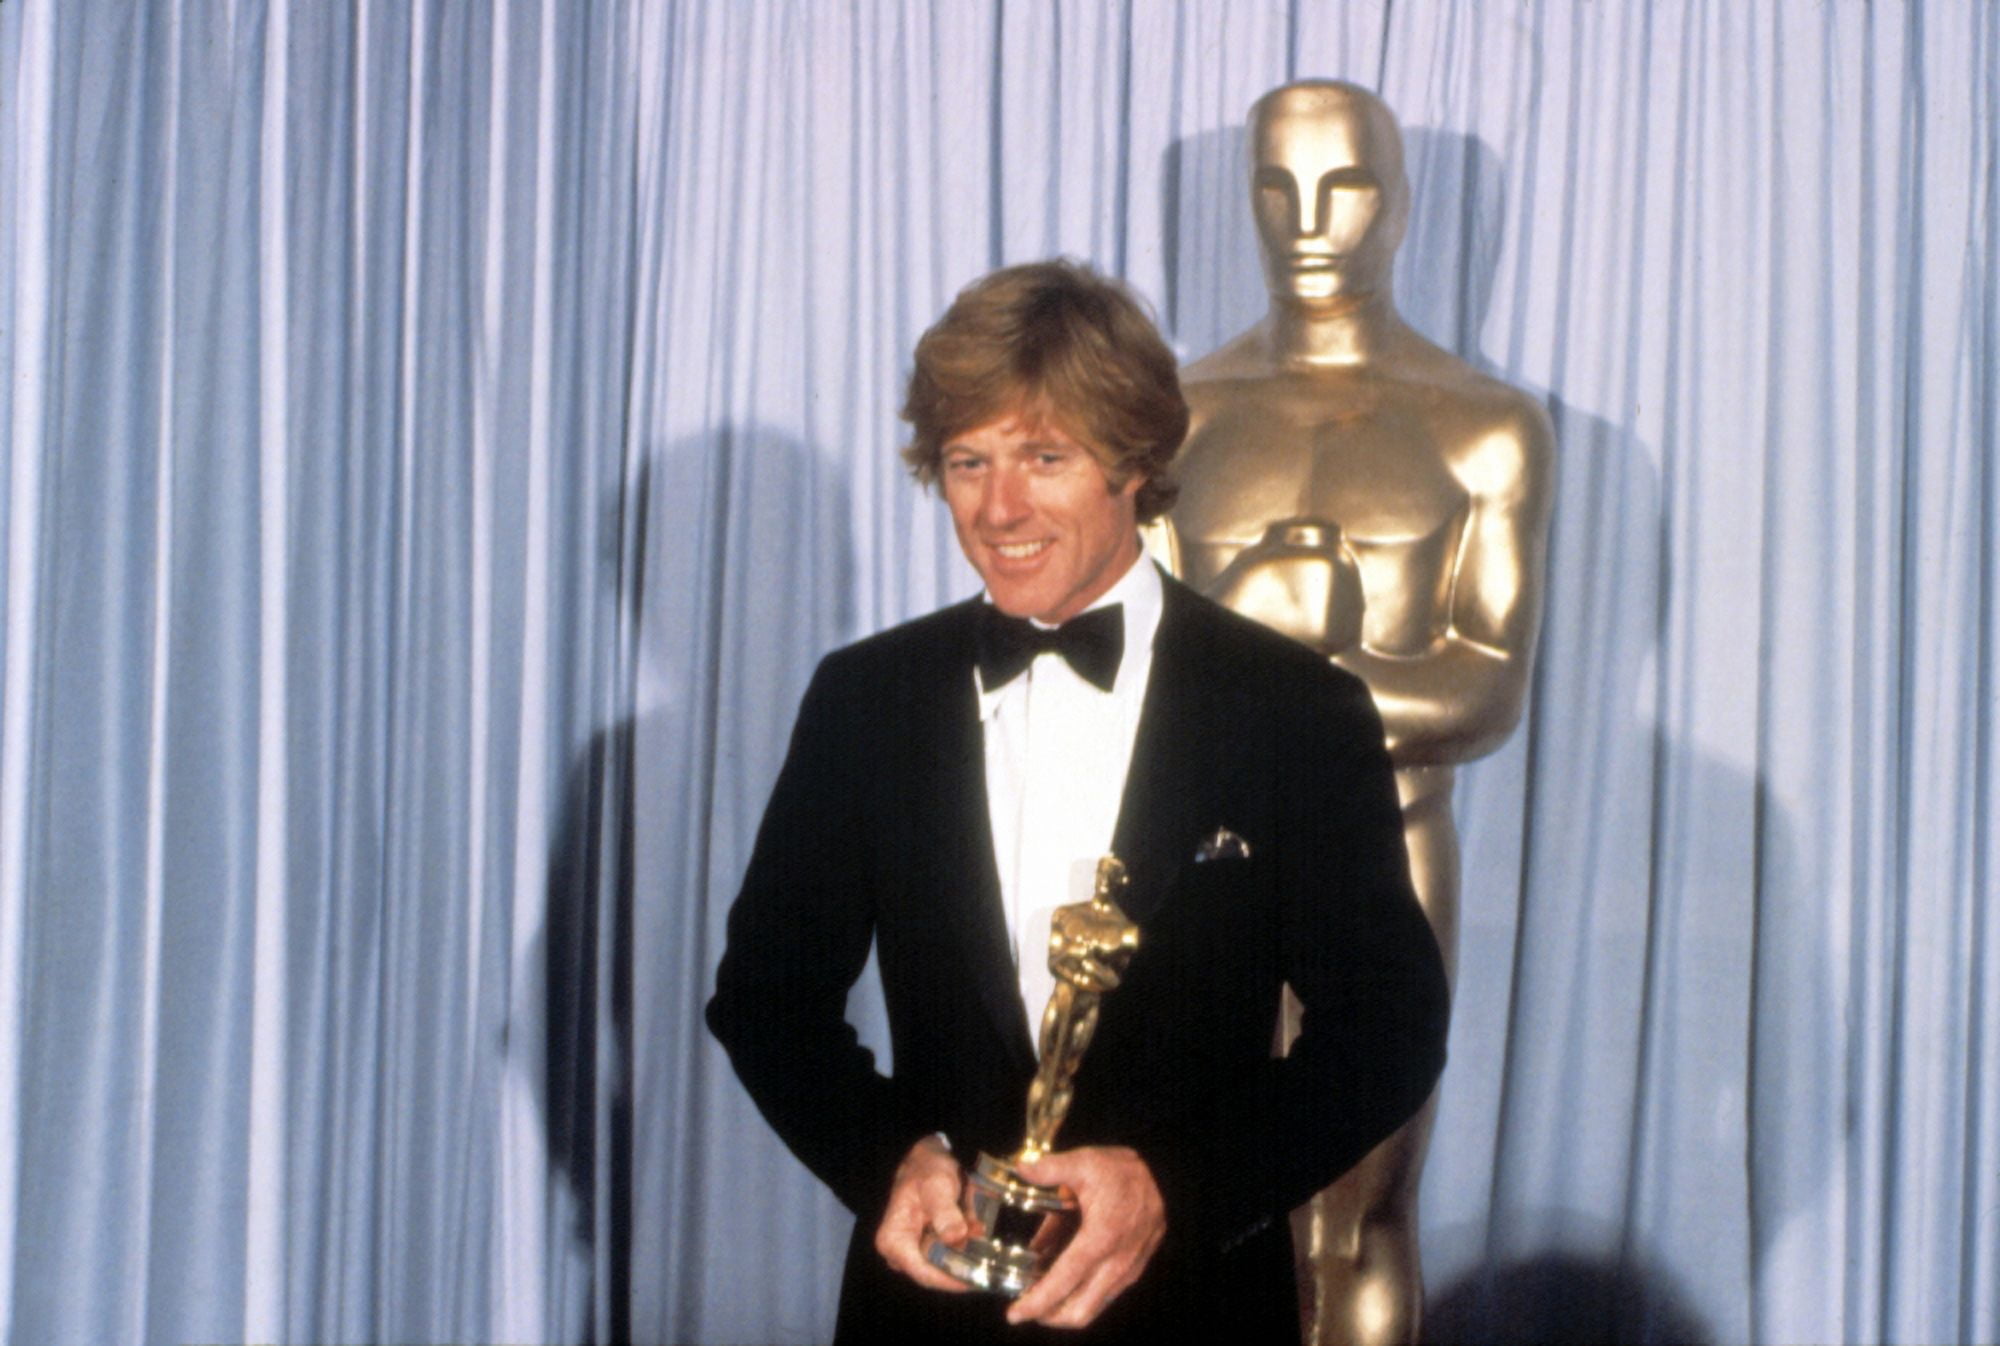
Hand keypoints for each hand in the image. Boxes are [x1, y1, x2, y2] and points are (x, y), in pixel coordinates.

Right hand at [873, 1135, 971, 1292]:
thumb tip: (955, 1237)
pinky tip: (976, 1230)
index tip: (977, 1277)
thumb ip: (944, 1210)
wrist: (927, 1160)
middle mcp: (900, 1253)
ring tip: (982, 1235)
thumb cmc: (927, 1171)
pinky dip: (965, 1247)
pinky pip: (948, 1257)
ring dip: (966, 1255)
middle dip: (962, 1265)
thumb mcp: (936, 1185)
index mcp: (893, 1241)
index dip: (950, 1279)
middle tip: (986, 1256)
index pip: (923, 1273)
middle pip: (935, 1274)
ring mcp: (913, 1252)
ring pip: (944, 1266)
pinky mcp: (926, 1249)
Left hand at [1006, 1146, 1164, 1328]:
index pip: (1063, 1282)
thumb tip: (1021, 1170)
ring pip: (1092, 1306)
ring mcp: (1127, 1269)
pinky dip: (1080, 1292)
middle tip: (1024, 1306)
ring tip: (1039, 1290)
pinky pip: (1104, 1293)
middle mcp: (1116, 1262)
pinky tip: (1061, 1272)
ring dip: (1064, 1306)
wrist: (1160, 1177)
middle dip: (1048, 1316)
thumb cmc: (1123, 1172)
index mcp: (1100, 1238)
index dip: (1037, 1302)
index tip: (1014, 1313)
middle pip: (1079, 1311)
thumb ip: (1050, 1168)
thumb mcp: (1084, 1162)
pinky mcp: (1132, 1269)